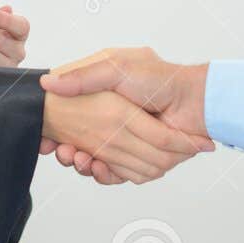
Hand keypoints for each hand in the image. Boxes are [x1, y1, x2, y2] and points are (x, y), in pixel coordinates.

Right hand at [40, 47, 212, 184]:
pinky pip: (121, 174)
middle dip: (69, 151)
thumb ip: (83, 78)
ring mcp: (129, 141)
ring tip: (79, 159)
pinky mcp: (142, 159)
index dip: (58, 132)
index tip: (48, 139)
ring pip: (99, 162)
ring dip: (86, 164)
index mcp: (107, 102)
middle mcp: (116, 123)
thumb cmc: (159, 79)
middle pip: (83, 145)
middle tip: (62, 151)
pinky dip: (109, 175)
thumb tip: (48, 83)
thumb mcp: (115, 68)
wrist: (195, 101)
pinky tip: (99, 168)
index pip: (73, 121)